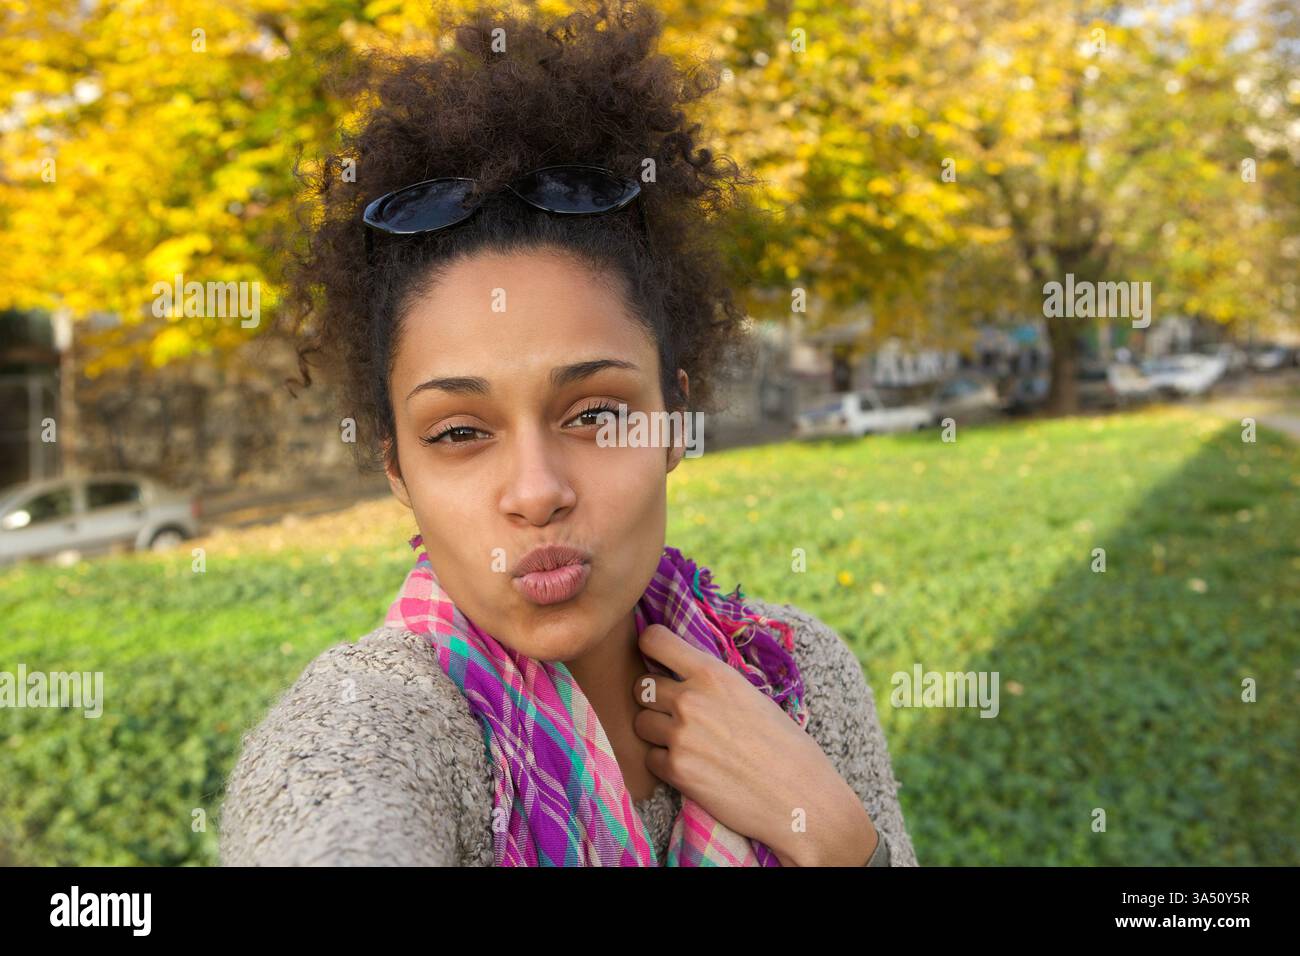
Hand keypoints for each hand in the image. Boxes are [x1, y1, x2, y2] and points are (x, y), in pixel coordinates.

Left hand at [631, 623, 878, 865]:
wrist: (801, 797)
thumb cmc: (786, 746)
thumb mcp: (751, 696)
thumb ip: (712, 682)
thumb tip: (681, 674)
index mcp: (713, 673)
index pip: (654, 640)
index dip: (650, 648)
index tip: (656, 659)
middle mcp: (691, 699)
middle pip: (641, 687)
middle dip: (653, 700)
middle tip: (676, 714)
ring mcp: (680, 735)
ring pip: (641, 723)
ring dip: (656, 733)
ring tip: (687, 743)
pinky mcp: (676, 770)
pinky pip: (650, 758)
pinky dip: (665, 764)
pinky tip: (694, 768)